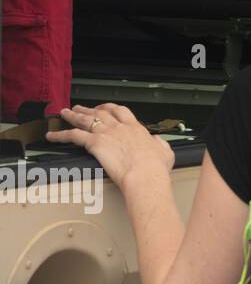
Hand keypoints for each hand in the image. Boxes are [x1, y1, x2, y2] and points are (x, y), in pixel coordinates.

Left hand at [49, 104, 174, 187]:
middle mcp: (120, 127)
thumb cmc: (155, 168)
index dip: (110, 108)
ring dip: (72, 116)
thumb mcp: (165, 152)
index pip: (121, 111)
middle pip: (100, 112)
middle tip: (80, 108)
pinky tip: (53, 135)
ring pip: (85, 119)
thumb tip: (159, 142)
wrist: (145, 175)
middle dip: (89, 109)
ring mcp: (106, 133)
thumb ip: (160, 144)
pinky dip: (60, 135)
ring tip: (64, 114)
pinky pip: (73, 136)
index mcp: (136, 128)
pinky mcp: (95, 143)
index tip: (105, 108)